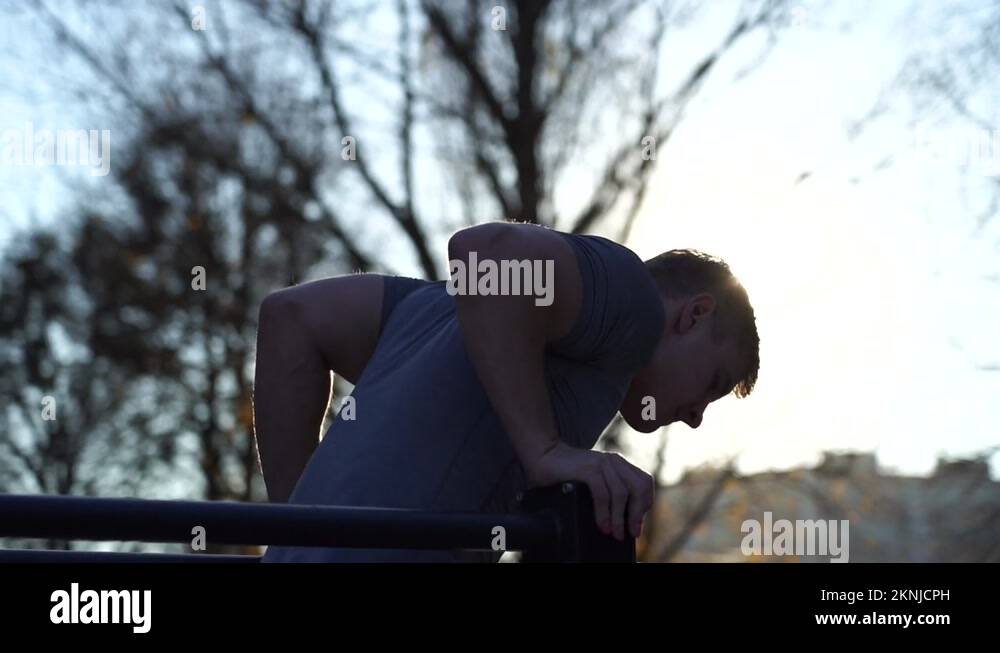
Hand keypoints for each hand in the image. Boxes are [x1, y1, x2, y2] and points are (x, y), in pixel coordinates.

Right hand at [524, 441, 654, 540]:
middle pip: (639, 487)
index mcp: (618, 463)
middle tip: (631, 532)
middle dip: (637, 513)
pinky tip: (602, 524)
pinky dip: (604, 513)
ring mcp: (601, 463)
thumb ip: (610, 492)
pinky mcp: (587, 468)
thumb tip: (625, 522)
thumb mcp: (595, 480)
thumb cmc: (567, 474)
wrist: (543, 456)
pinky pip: (602, 493)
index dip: (644, 505)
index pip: (644, 482)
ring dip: (619, 518)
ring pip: (621, 493)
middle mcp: (613, 461)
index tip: (636, 524)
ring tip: (614, 532)